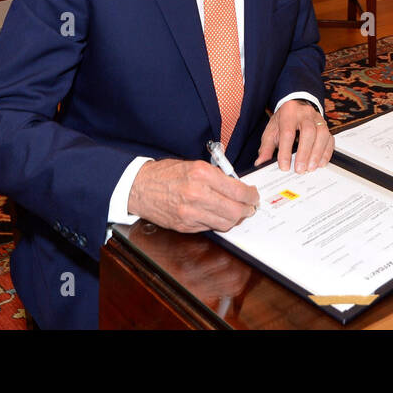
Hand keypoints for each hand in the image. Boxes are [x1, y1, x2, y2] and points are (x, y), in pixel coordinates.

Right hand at [126, 159, 258, 232]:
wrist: (139, 187)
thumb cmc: (165, 173)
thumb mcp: (193, 165)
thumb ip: (216, 176)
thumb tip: (237, 187)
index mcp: (201, 174)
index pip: (237, 190)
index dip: (250, 195)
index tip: (253, 195)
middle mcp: (197, 194)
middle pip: (235, 210)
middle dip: (247, 209)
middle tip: (250, 207)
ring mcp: (190, 213)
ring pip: (225, 223)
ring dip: (235, 219)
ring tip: (236, 212)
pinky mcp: (185, 226)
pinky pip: (210, 227)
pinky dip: (218, 222)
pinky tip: (217, 215)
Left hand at [257, 99, 332, 172]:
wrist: (296, 107)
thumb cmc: (283, 121)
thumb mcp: (271, 131)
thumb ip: (266, 147)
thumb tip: (260, 163)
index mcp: (288, 112)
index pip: (288, 132)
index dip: (285, 151)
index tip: (284, 166)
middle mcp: (305, 113)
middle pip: (308, 132)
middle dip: (304, 153)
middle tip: (300, 169)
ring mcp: (318, 119)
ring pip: (322, 134)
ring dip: (317, 154)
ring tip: (310, 168)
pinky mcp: (326, 126)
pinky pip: (330, 139)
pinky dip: (326, 153)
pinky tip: (320, 163)